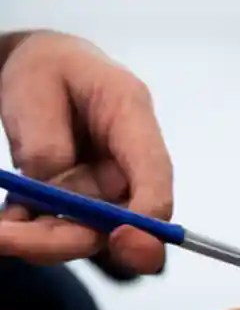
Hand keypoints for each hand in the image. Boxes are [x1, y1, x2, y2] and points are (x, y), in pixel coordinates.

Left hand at [0, 31, 169, 272]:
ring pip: (86, 233)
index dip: (149, 217)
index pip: (155, 178)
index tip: (122, 240)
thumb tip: (49, 190)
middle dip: (68, 239)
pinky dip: (30, 235)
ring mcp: (107, 188)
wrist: (46, 70)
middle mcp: (128, 165)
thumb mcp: (36, 86)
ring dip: (40, 242)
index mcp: (132, 118)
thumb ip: (46, 139)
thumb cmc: (48, 68)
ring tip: (1, 233)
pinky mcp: (84, 203)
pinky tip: (7, 227)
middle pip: (120, 222)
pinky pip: (61, 229)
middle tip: (9, 239)